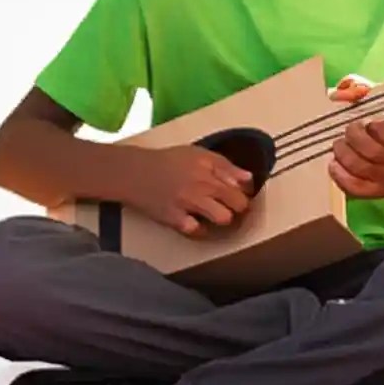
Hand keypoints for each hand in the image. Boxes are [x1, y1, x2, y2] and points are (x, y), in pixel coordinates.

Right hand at [127, 145, 253, 237]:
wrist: (133, 172)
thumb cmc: (168, 162)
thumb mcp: (198, 154)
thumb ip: (225, 165)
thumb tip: (249, 179)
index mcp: (210, 166)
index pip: (243, 183)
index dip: (246, 191)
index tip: (243, 194)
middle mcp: (202, 183)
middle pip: (238, 202)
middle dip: (240, 208)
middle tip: (233, 209)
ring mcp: (189, 202)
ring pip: (224, 218)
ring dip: (224, 219)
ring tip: (218, 217)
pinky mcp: (174, 218)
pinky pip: (198, 230)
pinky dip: (201, 230)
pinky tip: (197, 224)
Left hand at [327, 75, 383, 197]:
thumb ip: (366, 91)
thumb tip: (343, 84)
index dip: (376, 127)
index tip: (370, 121)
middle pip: (373, 152)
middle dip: (354, 137)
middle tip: (348, 130)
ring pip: (361, 168)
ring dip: (343, 153)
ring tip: (338, 144)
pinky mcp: (374, 192)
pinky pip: (354, 187)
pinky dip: (340, 175)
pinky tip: (333, 164)